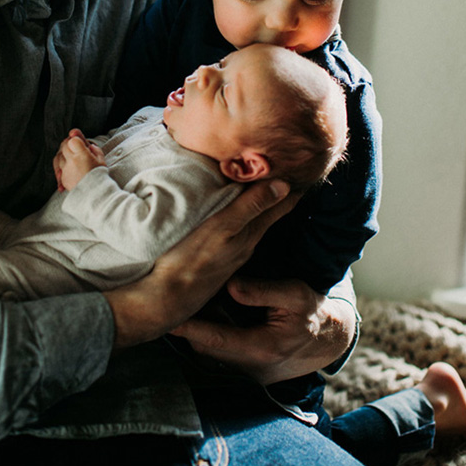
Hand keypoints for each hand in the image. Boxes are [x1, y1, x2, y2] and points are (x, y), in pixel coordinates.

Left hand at [53, 129, 103, 191]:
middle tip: (75, 147)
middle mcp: (71, 162)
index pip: (72, 140)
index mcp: (82, 155)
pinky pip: (59, 168)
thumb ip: (94, 149)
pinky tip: (70, 167)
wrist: (96, 196)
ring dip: (64, 154)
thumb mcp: (101, 160)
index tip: (79, 141)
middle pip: (64, 146)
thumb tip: (88, 144)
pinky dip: (62, 165)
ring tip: (73, 157)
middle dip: (69, 145)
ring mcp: (66, 170)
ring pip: (59, 156)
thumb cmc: (100, 177)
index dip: (76, 139)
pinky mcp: (63, 178)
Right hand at [104, 180, 296, 348]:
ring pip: (251, 221)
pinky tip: (231, 213)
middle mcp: (245, 244)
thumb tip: (284, 184)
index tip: (299, 167)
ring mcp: (231, 253)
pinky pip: (234, 230)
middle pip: (268, 212)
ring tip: (259, 185)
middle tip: (284, 169)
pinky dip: (239, 215)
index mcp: (250, 233)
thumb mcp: (223, 228)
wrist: (167, 297)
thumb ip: (250, 207)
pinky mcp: (215, 258)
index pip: (280, 205)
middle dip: (276, 191)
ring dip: (256, 203)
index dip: (290, 186)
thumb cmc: (191, 259)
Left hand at [170, 277, 354, 384]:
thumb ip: (263, 290)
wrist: (330, 340)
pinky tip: (204, 318)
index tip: (165, 318)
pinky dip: (208, 340)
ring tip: (185, 307)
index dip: (188, 329)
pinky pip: (218, 358)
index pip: (215, 339)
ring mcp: (250, 374)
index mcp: (264, 347)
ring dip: (197, 334)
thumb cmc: (312, 312)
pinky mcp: (248, 373)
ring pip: (209, 354)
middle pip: (205, 348)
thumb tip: (230, 286)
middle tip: (172, 302)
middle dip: (188, 328)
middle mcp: (253, 367)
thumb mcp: (296, 294)